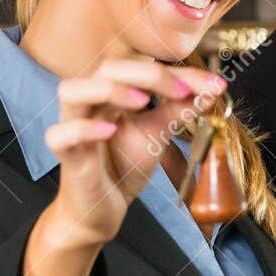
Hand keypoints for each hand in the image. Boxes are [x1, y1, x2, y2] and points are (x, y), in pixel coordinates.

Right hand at [43, 58, 225, 245]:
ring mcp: (72, 125)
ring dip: (109, 90)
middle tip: (182, 90)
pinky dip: (84, 129)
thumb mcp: (158, 134)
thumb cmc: (124, 165)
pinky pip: (61, 134)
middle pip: (107, 69)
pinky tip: (109, 131)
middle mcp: (90, 102)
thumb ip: (179, 110)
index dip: (177, 72)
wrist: (104, 208)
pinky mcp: (65, 154)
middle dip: (148, 74)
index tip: (213, 85)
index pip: (141, 67)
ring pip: (72, 91)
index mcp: (112, 91)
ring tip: (143, 102)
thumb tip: (214, 89)